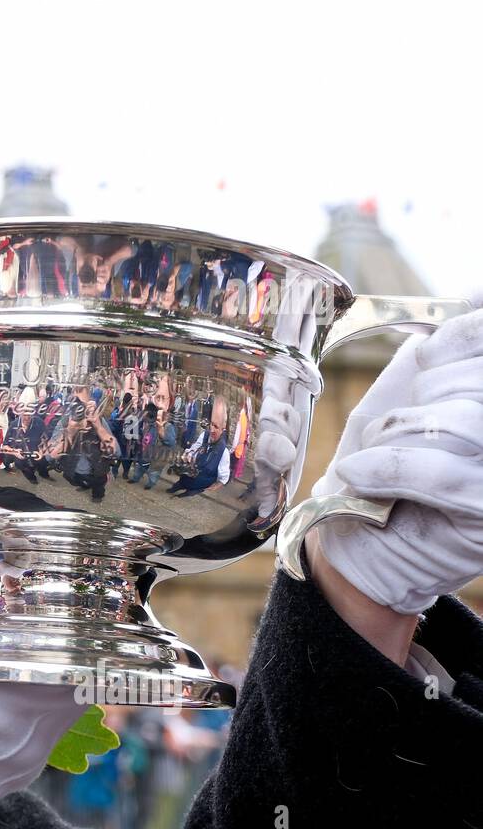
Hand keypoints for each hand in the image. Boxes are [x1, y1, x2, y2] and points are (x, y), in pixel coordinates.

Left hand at [313, 309, 482, 615]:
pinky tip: (359, 473)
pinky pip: (446, 476)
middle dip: (426, 392)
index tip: (426, 356)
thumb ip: (452, 344)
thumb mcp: (414, 390)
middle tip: (394, 424)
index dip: (467, 335)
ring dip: (400, 433)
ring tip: (377, 452)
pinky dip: (392, 468)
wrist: (358, 537)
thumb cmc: (387, 457)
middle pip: (481, 381)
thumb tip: (478, 291)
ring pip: (466, 424)